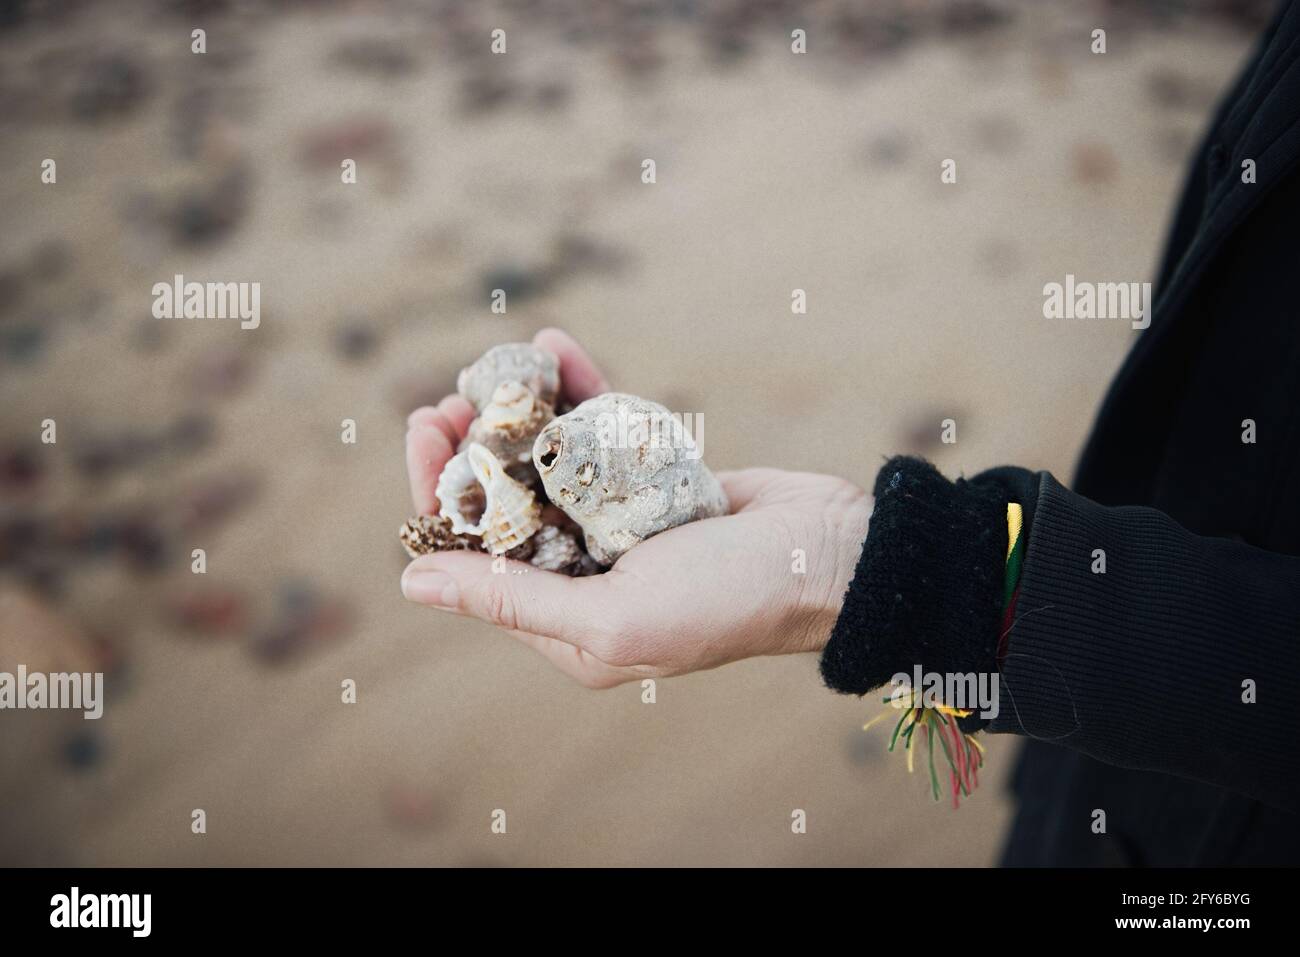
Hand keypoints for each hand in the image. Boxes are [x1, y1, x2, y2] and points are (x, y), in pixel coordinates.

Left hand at [402, 328, 871, 687]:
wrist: (829, 557)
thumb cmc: (723, 602)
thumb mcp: (610, 616)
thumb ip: (512, 599)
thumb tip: (411, 582)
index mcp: (563, 620)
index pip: (475, 554)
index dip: (438, 493)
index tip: (427, 430)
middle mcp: (584, 574)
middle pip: (504, 503)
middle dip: (472, 448)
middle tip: (450, 397)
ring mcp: (619, 523)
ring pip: (549, 461)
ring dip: (519, 412)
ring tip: (495, 365)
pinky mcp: (652, 480)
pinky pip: (602, 432)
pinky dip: (579, 390)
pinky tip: (553, 346)